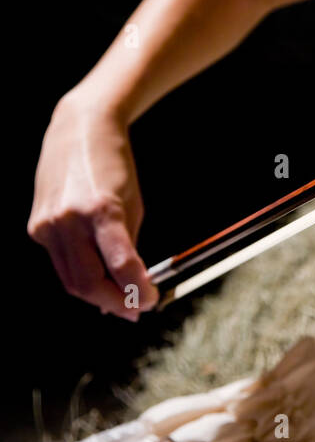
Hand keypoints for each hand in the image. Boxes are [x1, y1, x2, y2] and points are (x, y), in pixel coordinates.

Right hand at [27, 89, 159, 319]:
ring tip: (121, 301)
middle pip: (88, 283)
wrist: (78, 131)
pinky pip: (60, 263)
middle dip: (114, 303)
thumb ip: (129, 246)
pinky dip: (79, 275)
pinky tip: (97, 278)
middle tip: (137, 310)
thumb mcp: (133, 204)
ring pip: (71, 280)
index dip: (137, 291)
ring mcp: (48, 225)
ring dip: (97, 297)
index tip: (152, 300)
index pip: (121, 264)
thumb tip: (129, 286)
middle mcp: (69, 219)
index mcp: (101, 209)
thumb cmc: (114, 166)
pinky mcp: (36, 227)